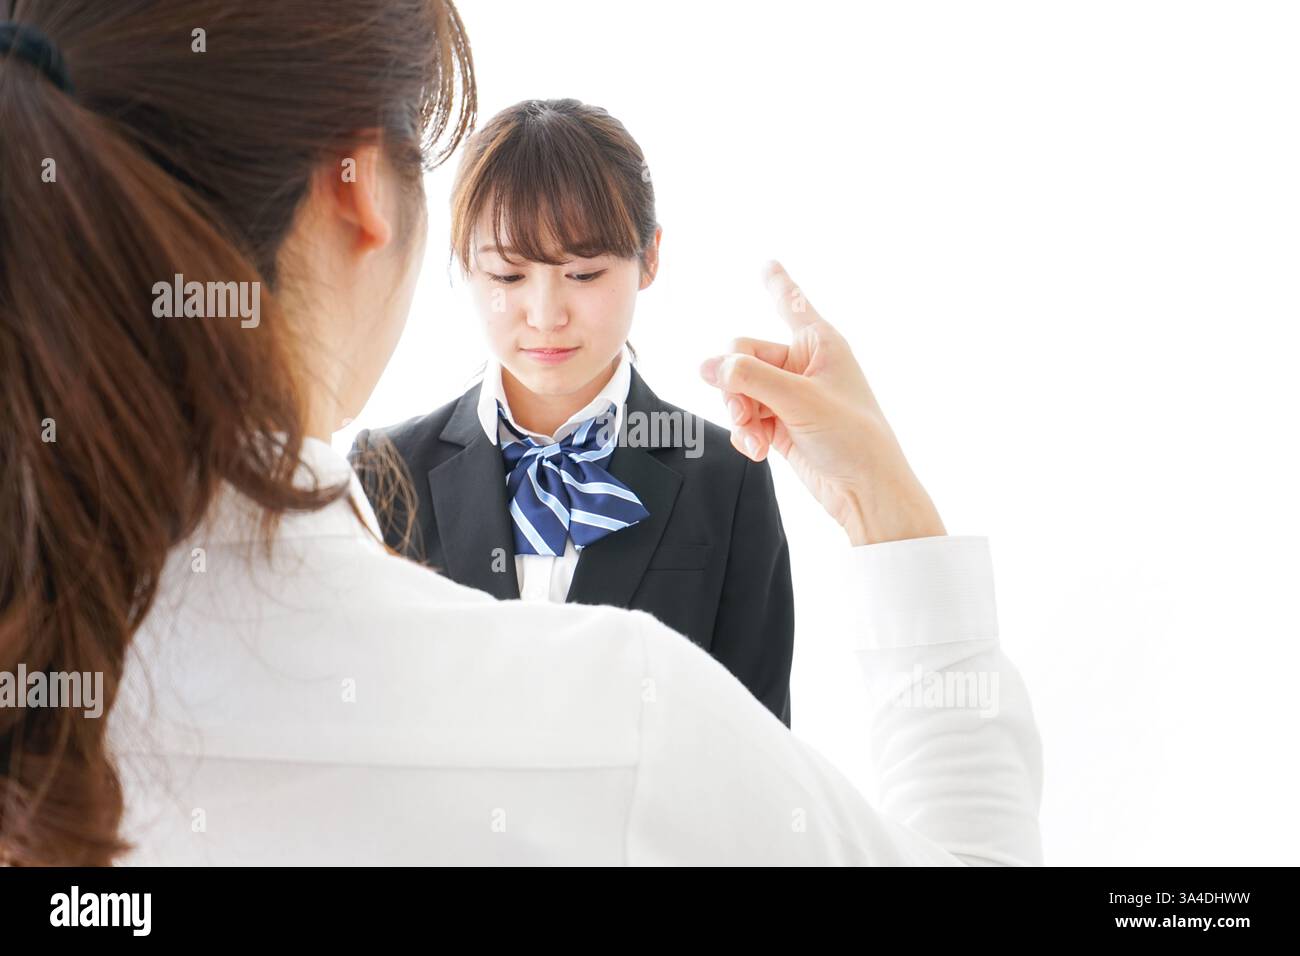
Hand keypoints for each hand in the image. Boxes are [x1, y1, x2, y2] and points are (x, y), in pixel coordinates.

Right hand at [699, 261, 945, 546]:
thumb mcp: (798, 399)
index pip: (792, 302)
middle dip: (735, 385)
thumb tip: (705, 366)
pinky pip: (747, 418)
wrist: (866, 489)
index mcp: (819, 343)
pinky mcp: (781, 424)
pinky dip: (746, 433)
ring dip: (739, 414)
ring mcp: (790, 396)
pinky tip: (757, 450)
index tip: (768, 263)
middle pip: (743, 356)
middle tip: (742, 412)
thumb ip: (748, 376)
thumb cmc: (853, 437)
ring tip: (754, 437)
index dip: (778, 283)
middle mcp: (803, 365)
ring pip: (739, 390)